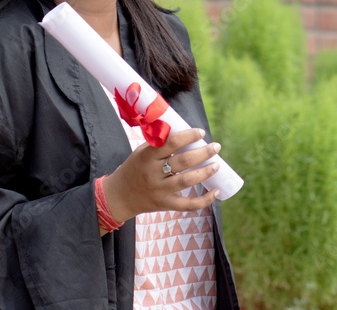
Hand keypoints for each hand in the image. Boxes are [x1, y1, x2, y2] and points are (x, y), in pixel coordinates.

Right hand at [102, 128, 220, 225]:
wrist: (119, 196)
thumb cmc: (135, 168)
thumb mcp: (141, 152)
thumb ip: (160, 143)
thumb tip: (185, 132)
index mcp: (147, 157)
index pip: (171, 143)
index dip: (188, 136)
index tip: (201, 133)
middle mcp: (154, 174)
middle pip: (183, 162)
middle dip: (203, 153)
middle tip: (216, 147)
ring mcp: (160, 191)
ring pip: (187, 181)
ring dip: (205, 172)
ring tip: (217, 164)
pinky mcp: (165, 204)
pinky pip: (187, 204)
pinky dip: (204, 200)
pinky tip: (216, 191)